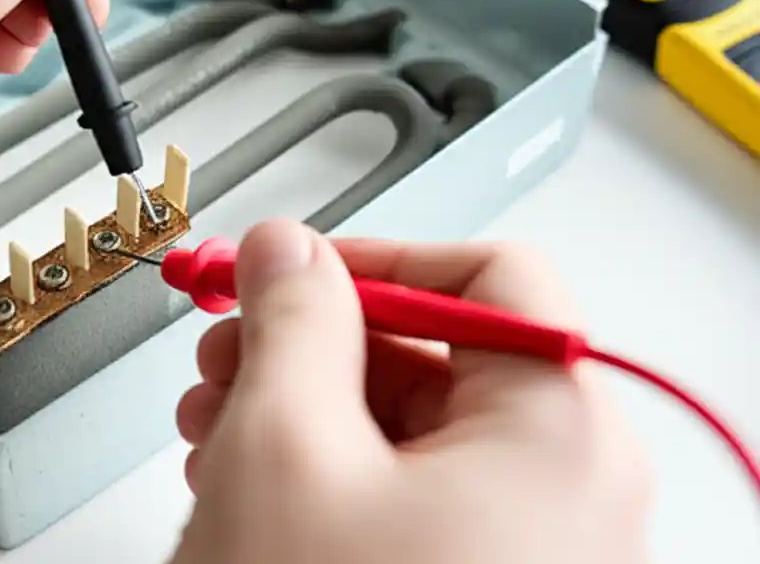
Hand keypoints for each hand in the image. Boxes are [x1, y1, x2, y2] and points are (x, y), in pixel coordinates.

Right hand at [170, 220, 650, 563]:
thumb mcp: (284, 444)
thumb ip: (290, 317)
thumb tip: (288, 251)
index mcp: (561, 438)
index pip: (488, 276)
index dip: (373, 255)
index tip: (287, 268)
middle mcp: (569, 495)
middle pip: (441, 355)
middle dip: (313, 343)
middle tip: (227, 351)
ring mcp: (528, 554)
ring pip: (410, 430)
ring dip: (302, 408)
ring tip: (215, 427)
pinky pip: (405, 498)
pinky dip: (324, 473)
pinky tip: (250, 484)